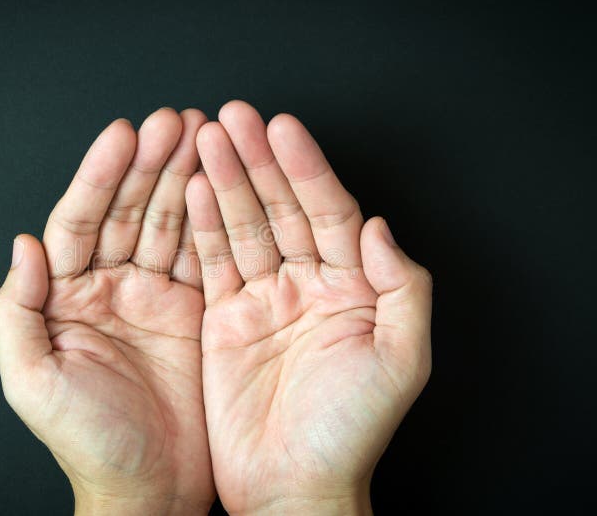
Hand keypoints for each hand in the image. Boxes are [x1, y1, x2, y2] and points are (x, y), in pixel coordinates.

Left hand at [0, 108, 214, 514]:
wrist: (149, 487)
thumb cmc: (88, 442)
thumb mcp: (33, 382)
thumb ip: (17, 312)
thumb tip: (22, 246)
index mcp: (65, 298)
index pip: (78, 220)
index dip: (99, 176)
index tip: (123, 135)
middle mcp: (108, 288)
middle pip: (126, 210)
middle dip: (149, 162)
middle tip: (176, 119)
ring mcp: (151, 295)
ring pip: (166, 221)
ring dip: (182, 176)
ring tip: (204, 133)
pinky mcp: (191, 309)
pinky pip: (199, 253)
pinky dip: (209, 217)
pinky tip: (218, 182)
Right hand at [186, 101, 432, 514]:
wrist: (294, 487)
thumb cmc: (352, 433)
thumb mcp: (401, 360)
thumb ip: (401, 287)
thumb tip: (380, 226)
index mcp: (354, 287)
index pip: (330, 211)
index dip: (307, 168)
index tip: (283, 127)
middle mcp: (308, 284)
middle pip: (282, 208)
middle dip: (259, 159)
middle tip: (233, 116)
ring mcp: (264, 299)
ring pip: (244, 226)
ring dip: (227, 180)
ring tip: (205, 137)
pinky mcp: (226, 318)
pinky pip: (214, 262)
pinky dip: (204, 225)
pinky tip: (195, 190)